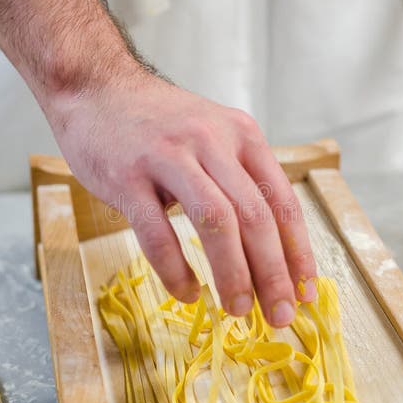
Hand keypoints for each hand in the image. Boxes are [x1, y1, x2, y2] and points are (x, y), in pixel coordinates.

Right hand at [44, 65, 316, 327]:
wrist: (96, 86)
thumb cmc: (158, 122)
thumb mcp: (214, 135)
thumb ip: (240, 178)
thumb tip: (271, 247)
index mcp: (241, 135)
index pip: (282, 201)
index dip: (298, 252)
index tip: (305, 292)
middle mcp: (211, 142)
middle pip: (255, 216)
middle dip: (273, 273)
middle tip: (278, 315)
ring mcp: (169, 158)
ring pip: (216, 223)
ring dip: (232, 274)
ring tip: (238, 310)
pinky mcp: (127, 177)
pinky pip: (158, 233)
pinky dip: (176, 270)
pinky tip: (187, 292)